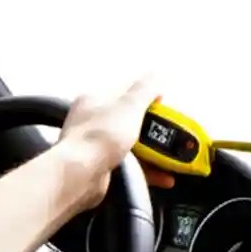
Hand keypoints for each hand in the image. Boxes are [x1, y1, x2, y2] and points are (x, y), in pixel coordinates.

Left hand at [54, 77, 176, 211]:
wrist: (79, 175)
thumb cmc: (102, 135)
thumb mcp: (129, 105)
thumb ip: (146, 88)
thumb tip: (156, 75)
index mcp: (96, 98)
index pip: (126, 90)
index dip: (148, 96)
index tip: (165, 107)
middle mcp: (92, 119)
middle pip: (129, 118)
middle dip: (153, 129)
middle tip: (170, 135)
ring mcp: (94, 144)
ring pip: (130, 143)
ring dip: (152, 152)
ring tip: (171, 160)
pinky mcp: (99, 166)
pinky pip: (128, 164)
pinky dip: (145, 169)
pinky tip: (161, 177)